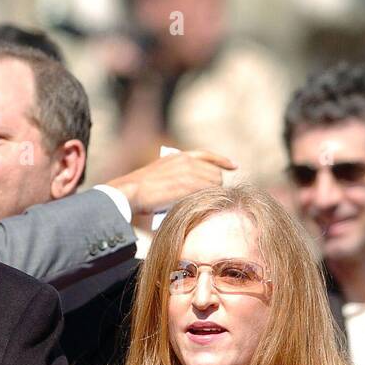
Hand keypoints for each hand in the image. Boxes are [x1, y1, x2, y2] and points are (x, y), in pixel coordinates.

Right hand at [106, 148, 237, 216]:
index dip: (223, 161)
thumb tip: (194, 187)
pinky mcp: (187, 186)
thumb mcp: (161, 174)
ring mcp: (188, 173)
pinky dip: (208, 202)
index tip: (234, 166)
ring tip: (205, 206)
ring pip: (214, 185)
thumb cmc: (141, 190)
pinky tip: (204, 208)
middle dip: (216, 187)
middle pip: (215, 174)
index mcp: (179, 156)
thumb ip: (179, 175)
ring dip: (213, 196)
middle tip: (210, 200)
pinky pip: (207, 194)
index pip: (208, 155)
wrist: (130, 192)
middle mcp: (187, 161)